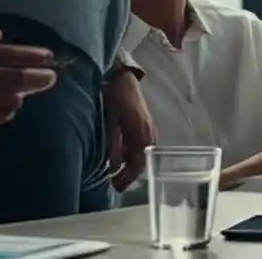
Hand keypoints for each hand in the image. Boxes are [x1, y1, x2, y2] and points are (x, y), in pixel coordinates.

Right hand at [0, 30, 56, 134]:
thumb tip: (0, 35)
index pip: (14, 55)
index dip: (35, 56)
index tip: (50, 57)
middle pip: (20, 79)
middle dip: (41, 78)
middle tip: (52, 78)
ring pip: (14, 99)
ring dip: (22, 95)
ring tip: (24, 92)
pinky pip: (1, 116)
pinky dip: (8, 110)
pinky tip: (8, 105)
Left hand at [103, 72, 156, 190]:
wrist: (121, 75)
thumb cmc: (114, 97)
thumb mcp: (111, 124)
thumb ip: (114, 147)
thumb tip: (113, 168)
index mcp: (142, 136)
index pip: (137, 166)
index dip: (126, 179)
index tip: (115, 187)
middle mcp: (150, 134)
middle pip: (141, 162)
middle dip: (128, 174)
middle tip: (114, 182)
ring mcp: (150, 128)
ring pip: (142, 154)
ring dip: (130, 163)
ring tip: (116, 170)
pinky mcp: (146, 123)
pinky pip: (141, 144)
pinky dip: (132, 152)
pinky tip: (121, 152)